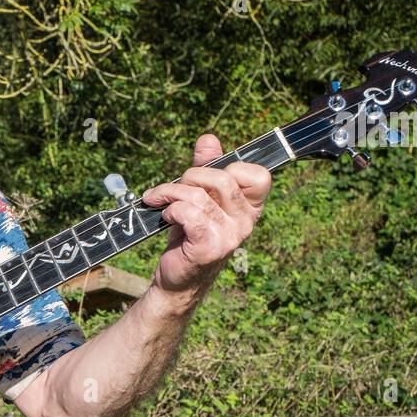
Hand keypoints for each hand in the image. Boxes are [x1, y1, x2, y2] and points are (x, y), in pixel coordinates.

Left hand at [141, 133, 271, 299]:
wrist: (176, 278)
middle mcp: (246, 223)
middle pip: (222, 178)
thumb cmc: (189, 234)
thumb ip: (206, 167)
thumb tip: (209, 139)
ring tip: (157, 200)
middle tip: (174, 188)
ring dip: (169, 193)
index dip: (231, 167)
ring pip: (198, 196)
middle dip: (190, 176)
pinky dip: (171, 210)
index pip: (259, 175)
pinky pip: (189, 214)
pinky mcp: (208, 247)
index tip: (207, 175)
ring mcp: (230, 237)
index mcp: (250, 208)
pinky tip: (165, 216)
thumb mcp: (200, 197)